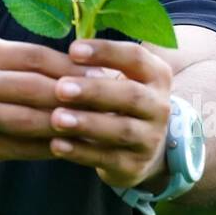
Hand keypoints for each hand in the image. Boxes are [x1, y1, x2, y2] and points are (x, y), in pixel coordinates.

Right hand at [0, 36, 96, 171]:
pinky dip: (49, 148)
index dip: (72, 67)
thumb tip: (91, 68)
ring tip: (96, 128)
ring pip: (30, 122)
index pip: (36, 57)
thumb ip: (32, 64)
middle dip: (75, 97)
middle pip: (36, 88)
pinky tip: (70, 147)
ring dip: (66, 126)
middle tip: (108, 104)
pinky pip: (21, 148)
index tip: (104, 76)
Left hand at [47, 38, 172, 188]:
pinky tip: (57, 144)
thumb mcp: (118, 79)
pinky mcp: (135, 165)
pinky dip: (81, 152)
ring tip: (56, 118)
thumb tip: (62, 49)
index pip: (135, 57)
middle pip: (131, 95)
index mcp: (155, 76)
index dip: (105, 52)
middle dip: (94, 91)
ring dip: (87, 123)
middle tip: (61, 88)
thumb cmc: (118, 101)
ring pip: (121, 130)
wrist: (143, 149)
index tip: (73, 49)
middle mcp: (159, 106)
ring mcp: (150, 138)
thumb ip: (95, 65)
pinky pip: (108, 158)